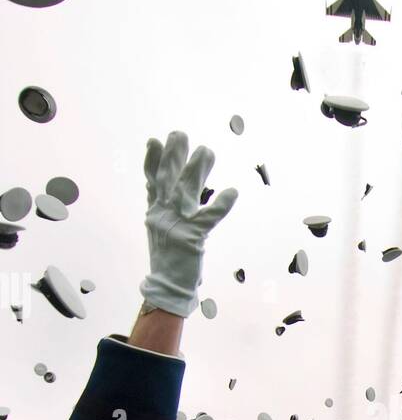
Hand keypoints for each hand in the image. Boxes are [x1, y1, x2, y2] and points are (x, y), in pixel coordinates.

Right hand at [140, 131, 237, 316]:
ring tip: (207, 151)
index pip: (151, 182)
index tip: (155, 141)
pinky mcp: (192, 239)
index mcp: (155, 212)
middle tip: (180, 134)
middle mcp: (162, 215)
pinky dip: (220, 206)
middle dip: (173, 156)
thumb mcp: (160, 226)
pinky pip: (208, 219)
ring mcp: (176, 226)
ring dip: (197, 170)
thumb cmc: (168, 255)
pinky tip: (232, 193)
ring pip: (186, 192)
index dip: (152, 161)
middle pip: (166, 180)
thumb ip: (161, 204)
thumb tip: (159, 185)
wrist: (167, 286)